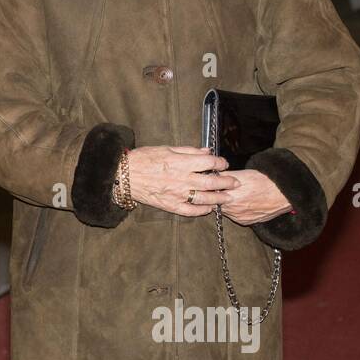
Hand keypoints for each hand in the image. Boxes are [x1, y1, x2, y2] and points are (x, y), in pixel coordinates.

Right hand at [123, 145, 238, 216]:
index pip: (209, 163)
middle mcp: (182, 179)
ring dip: (219, 198)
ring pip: (204, 198)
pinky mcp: (170, 205)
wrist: (124, 175)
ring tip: (227, 197)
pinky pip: (190, 210)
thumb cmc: (144, 159)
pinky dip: (201, 210)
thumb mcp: (167, 149)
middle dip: (226, 182)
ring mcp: (177, 194)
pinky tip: (208, 208)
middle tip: (235, 182)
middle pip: (211, 182)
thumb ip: (188, 151)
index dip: (220, 163)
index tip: (223, 164)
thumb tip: (207, 151)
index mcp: (181, 163)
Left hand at [214, 169, 291, 224]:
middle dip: (216, 196)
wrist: (284, 195)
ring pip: (224, 210)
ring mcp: (238, 217)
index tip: (210, 184)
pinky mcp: (245, 222)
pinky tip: (241, 202)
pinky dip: (234, 209)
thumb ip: (225, 176)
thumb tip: (212, 174)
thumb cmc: (266, 181)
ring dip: (225, 203)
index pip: (210, 194)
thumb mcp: (244, 174)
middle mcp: (233, 209)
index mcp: (231, 196)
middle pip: (215, 203)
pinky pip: (234, 216)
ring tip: (234, 194)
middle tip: (221, 188)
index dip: (209, 188)